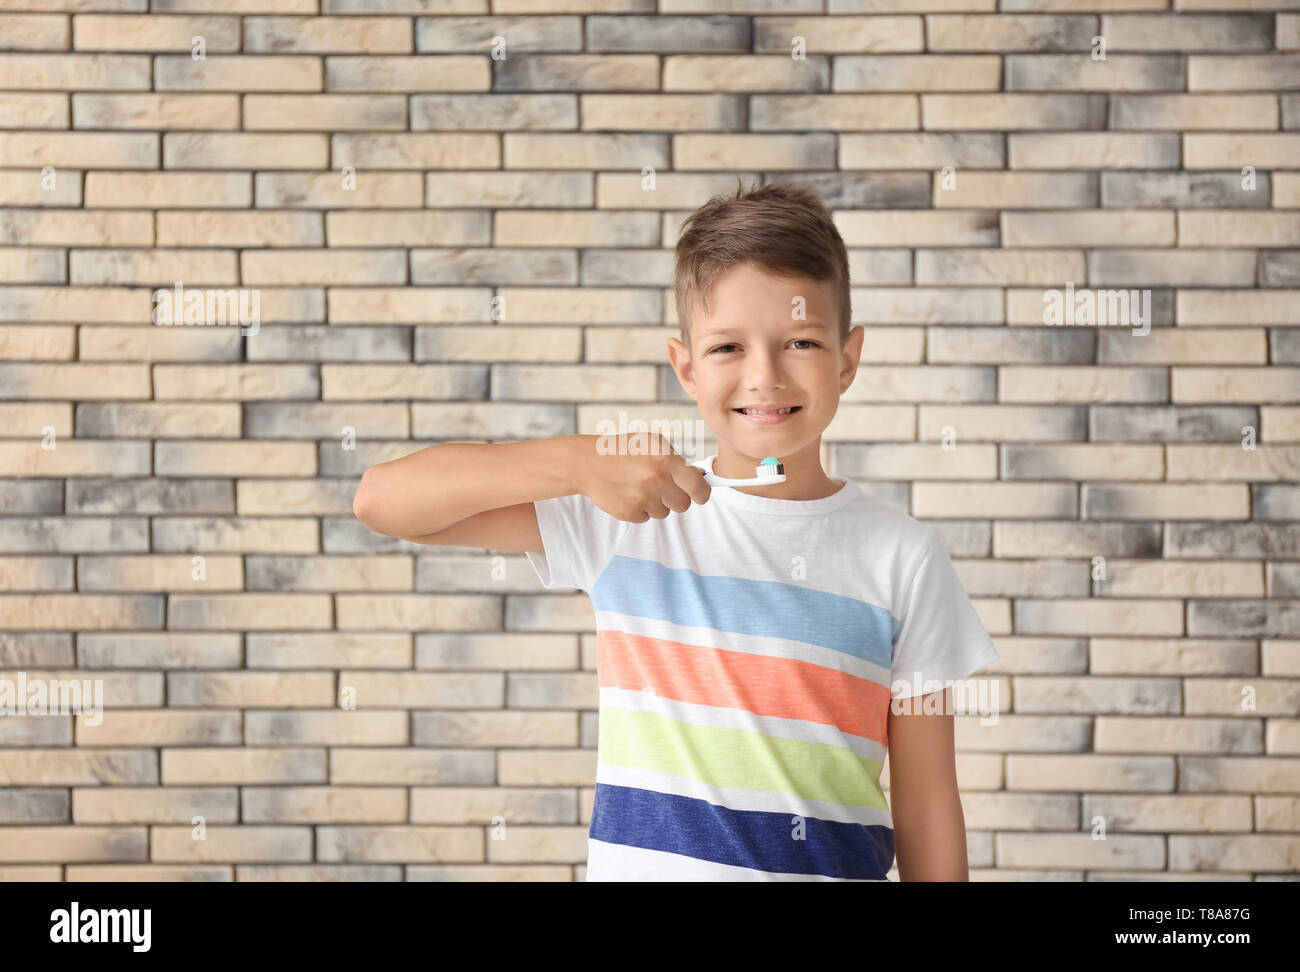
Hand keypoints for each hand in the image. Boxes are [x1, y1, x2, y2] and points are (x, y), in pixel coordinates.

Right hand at [575, 433, 710, 521]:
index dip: (701, 493)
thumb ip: (677, 460)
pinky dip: (639, 509)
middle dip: (676, 498)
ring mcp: (643, 499)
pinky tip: (628, 493)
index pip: (699, 488)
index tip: (699, 494)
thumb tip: (700, 477)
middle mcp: (657, 481)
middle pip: (683, 505)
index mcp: (667, 460)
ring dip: (656, 503)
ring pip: (664, 513)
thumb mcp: (652, 443)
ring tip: (639, 487)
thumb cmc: (623, 450)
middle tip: (662, 487)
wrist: (587, 463)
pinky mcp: (630, 513)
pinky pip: (646, 518)